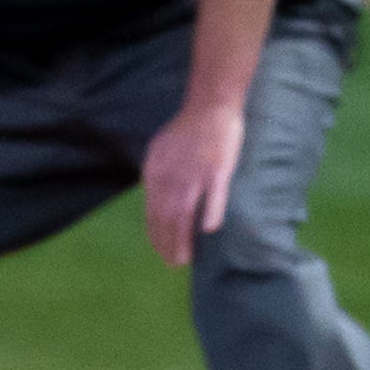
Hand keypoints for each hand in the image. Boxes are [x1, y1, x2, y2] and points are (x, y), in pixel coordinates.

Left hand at [140, 101, 244, 266]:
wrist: (209, 106)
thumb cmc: (186, 130)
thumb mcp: (159, 152)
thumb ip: (155, 176)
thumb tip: (152, 198)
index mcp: (155, 173)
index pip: (152, 212)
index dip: (156, 235)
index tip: (161, 252)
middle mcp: (171, 177)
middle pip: (166, 218)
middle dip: (167, 244)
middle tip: (173, 264)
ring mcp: (195, 174)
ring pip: (185, 212)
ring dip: (183, 239)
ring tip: (185, 259)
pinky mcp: (218, 169)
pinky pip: (214, 194)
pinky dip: (211, 212)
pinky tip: (209, 230)